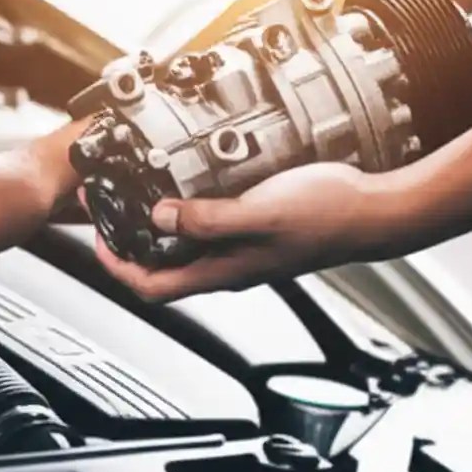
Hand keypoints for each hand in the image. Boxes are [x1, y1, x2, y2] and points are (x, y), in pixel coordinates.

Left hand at [92, 164, 404, 301]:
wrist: (374, 211)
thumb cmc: (327, 216)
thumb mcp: (259, 212)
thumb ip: (208, 218)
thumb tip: (158, 218)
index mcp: (222, 271)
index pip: (152, 288)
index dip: (116, 268)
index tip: (97, 238)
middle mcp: (226, 266)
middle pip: (159, 270)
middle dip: (127, 243)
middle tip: (108, 210)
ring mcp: (240, 250)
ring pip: (181, 250)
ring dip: (152, 226)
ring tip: (135, 194)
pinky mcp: (253, 230)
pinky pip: (205, 228)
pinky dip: (183, 211)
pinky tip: (185, 183)